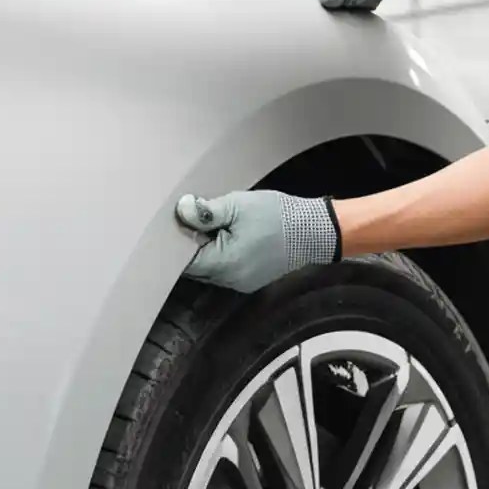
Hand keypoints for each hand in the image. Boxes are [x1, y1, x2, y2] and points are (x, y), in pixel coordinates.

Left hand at [175, 191, 341, 292]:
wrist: (314, 230)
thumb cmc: (276, 216)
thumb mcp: (237, 206)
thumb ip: (205, 212)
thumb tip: (181, 211)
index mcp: (223, 264)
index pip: (183, 260)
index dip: (175, 242)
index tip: (174, 224)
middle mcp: (228, 280)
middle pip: (194, 267)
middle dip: (188, 246)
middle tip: (187, 222)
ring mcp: (239, 283)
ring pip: (208, 269)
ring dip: (203, 251)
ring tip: (205, 228)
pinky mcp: (248, 280)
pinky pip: (223, 270)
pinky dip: (218, 256)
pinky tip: (223, 238)